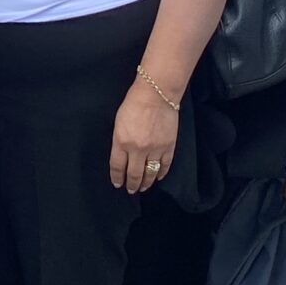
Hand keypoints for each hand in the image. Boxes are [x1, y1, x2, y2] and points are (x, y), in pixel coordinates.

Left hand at [110, 77, 179, 194]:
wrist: (156, 94)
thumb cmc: (134, 104)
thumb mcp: (118, 123)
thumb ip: (119, 141)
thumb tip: (122, 156)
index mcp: (122, 142)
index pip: (117, 167)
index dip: (117, 177)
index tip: (117, 183)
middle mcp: (138, 149)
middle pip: (134, 174)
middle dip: (132, 184)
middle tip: (130, 190)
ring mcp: (155, 149)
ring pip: (150, 173)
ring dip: (146, 183)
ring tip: (143, 187)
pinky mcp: (169, 147)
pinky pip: (165, 166)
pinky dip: (161, 173)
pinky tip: (157, 177)